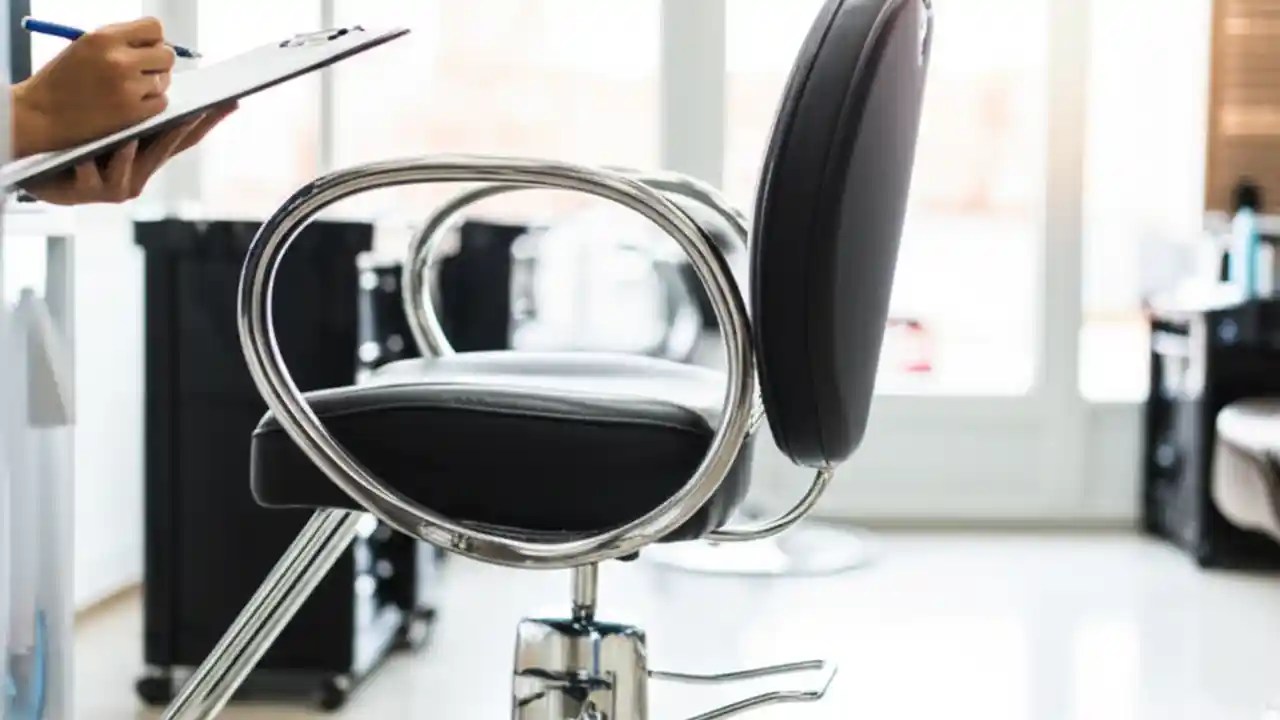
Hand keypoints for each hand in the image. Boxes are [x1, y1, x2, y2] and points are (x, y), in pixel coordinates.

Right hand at [11, 17, 175, 157]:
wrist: (40, 113)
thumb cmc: (60, 79)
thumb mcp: (85, 46)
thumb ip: (118, 42)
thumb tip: (154, 44)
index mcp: (105, 38)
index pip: (154, 28)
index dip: (153, 39)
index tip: (145, 49)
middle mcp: (120, 60)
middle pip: (167, 55)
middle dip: (158, 63)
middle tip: (143, 72)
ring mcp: (128, 87)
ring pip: (164, 80)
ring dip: (153, 85)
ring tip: (131, 89)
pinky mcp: (133, 112)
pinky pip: (161, 102)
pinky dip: (152, 103)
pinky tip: (133, 103)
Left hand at [20, 103, 235, 205]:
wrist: (36, 166)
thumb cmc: (74, 143)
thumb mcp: (110, 125)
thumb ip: (135, 111)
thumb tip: (161, 80)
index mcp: (146, 155)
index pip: (185, 136)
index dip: (208, 122)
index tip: (230, 102)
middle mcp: (138, 174)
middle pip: (164, 150)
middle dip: (179, 132)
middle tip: (192, 113)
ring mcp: (114, 186)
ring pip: (127, 168)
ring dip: (127, 154)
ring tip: (127, 140)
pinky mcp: (84, 193)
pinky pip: (88, 178)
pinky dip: (88, 169)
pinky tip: (84, 158)